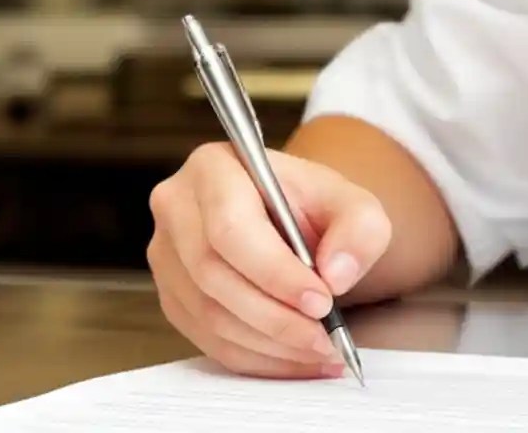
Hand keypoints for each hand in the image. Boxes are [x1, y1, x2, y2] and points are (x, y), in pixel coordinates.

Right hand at [147, 143, 391, 377]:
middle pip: (213, 275)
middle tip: (324, 337)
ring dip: (269, 343)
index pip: (231, 227)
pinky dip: (256, 357)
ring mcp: (167, 256)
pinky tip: (295, 358)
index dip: (274, 272)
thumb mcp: (352, 203)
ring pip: (208, 314)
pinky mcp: (172, 296)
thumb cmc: (313, 206)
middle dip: (275, 316)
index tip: (321, 301)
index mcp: (214, 169)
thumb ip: (359, 228)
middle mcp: (177, 208)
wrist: (291, 219)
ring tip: (319, 350)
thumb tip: (336, 274)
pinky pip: (207, 339)